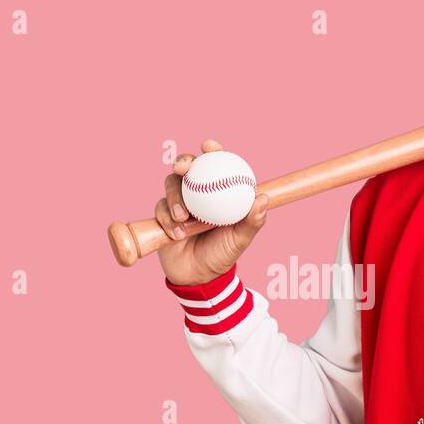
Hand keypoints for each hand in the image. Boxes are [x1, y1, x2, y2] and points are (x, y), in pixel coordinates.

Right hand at [154, 138, 270, 285]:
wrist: (199, 276)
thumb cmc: (223, 253)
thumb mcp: (241, 239)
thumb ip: (253, 220)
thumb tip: (263, 198)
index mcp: (218, 190)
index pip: (215, 164)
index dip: (212, 150)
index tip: (209, 146)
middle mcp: (197, 192)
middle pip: (187, 167)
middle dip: (183, 161)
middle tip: (184, 169)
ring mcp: (179, 202)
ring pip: (170, 186)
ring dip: (174, 198)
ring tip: (183, 217)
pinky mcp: (162, 215)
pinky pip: (160, 209)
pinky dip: (167, 220)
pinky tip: (178, 233)